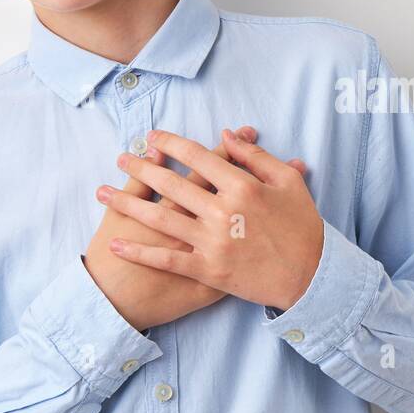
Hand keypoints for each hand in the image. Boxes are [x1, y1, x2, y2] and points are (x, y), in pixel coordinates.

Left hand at [99, 128, 323, 309]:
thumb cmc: (302, 227)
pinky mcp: (207, 271)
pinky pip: (166, 260)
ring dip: (128, 203)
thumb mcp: (289, 182)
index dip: (172, 144)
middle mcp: (222, 212)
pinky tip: (116, 242)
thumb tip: (228, 135)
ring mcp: (212, 243)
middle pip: (172, 184)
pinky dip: (139, 252)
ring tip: (102, 191)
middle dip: (141, 168)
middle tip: (122, 157)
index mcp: (243, 187)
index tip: (153, 136)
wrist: (311, 277)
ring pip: (161, 218)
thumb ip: (257, 157)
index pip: (198, 157)